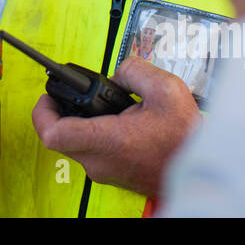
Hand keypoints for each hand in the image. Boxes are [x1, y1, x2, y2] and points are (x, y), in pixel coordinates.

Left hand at [32, 56, 199, 196]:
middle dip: (62, 111)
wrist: (202, 169)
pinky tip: (112, 120)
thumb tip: (119, 72)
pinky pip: (91, 151)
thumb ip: (134, 69)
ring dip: (79, 122)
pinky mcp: (113, 174)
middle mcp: (100, 162)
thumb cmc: (186, 140)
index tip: (48, 96)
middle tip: (72, 95)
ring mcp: (105, 171)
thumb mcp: (166, 89)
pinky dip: (94, 133)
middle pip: (59, 137)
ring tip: (98, 105)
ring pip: (74, 145)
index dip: (42, 111)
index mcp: (108, 141)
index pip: (52, 133)